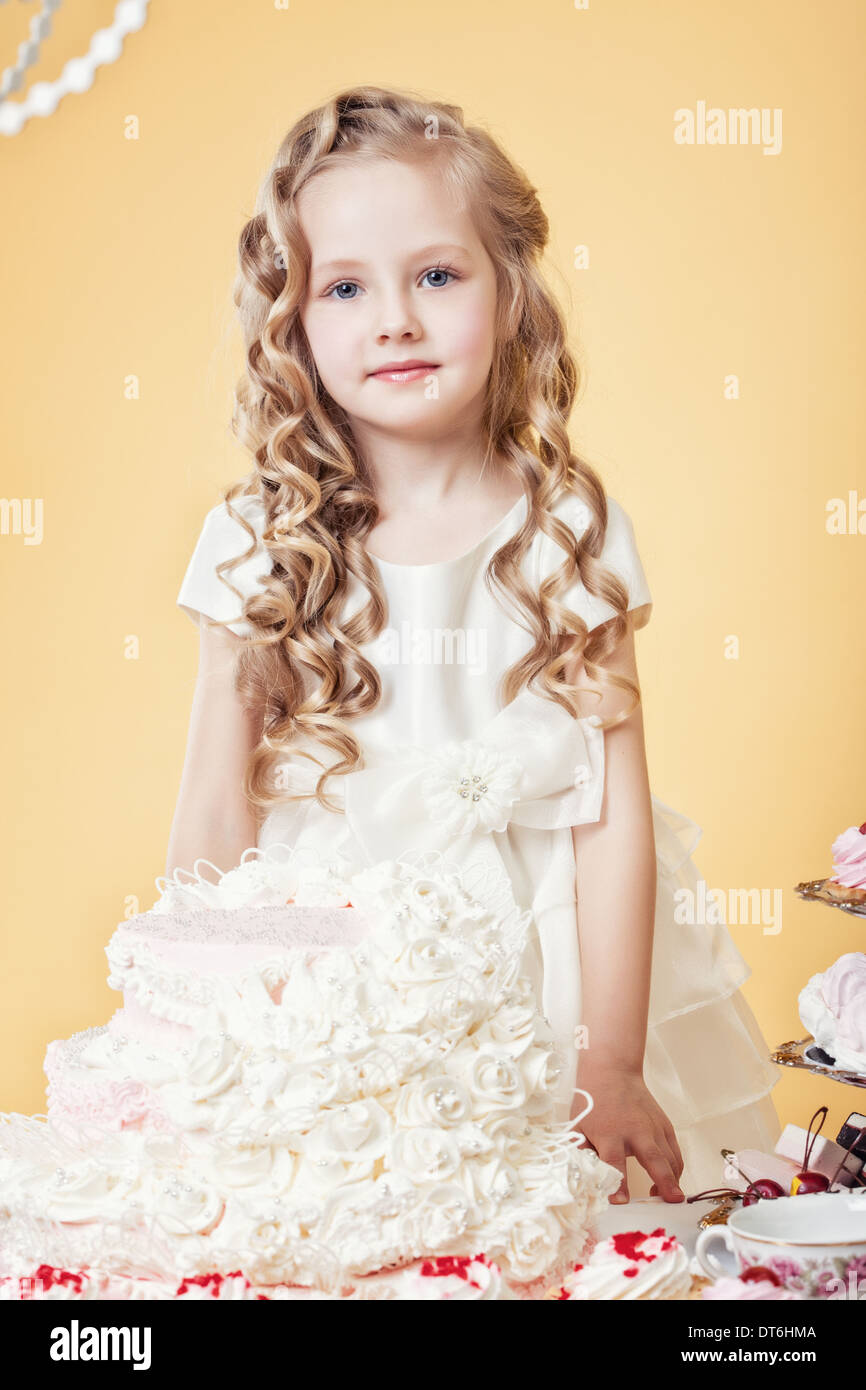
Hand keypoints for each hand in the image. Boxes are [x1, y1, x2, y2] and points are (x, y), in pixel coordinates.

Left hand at [569, 1063, 684, 1203]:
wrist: (612, 1071)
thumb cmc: (592, 1101)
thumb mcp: (578, 1126)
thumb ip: (582, 1153)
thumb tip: (584, 1178)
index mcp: (610, 1134)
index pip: (614, 1163)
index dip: (618, 1184)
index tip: (621, 1201)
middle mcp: (636, 1131)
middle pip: (653, 1159)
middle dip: (663, 1182)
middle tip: (671, 1201)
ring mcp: (654, 1128)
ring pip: (670, 1158)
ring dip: (673, 1179)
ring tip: (669, 1198)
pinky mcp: (664, 1125)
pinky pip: (675, 1151)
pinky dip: (676, 1168)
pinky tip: (671, 1180)